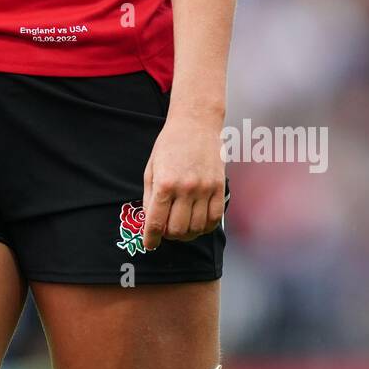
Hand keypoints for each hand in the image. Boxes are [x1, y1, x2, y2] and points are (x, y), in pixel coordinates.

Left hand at [142, 111, 225, 249]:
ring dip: (187, 233)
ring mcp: (205, 189)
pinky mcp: (219, 187)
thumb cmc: (169, 145)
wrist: (195, 123)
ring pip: (197, 227)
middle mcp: (185, 188)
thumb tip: (151, 221)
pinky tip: (198, 223)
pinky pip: (215, 218)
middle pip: (177, 229)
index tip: (149, 245)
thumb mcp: (152, 168)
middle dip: (168, 235)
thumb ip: (150, 196)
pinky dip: (205, 227)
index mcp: (165, 183)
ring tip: (181, 227)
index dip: (151, 238)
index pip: (156, 221)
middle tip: (165, 231)